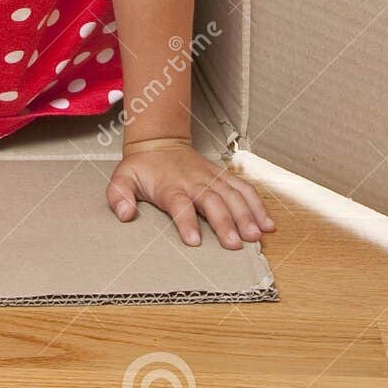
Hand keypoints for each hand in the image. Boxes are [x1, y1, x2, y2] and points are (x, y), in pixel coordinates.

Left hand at [105, 137, 277, 250]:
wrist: (160, 142)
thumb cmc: (142, 168)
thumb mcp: (121, 179)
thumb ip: (119, 196)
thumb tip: (125, 214)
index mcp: (169, 185)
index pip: (179, 203)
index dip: (186, 221)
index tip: (194, 241)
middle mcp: (194, 181)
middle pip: (212, 201)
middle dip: (225, 222)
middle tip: (235, 244)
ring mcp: (211, 178)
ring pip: (232, 195)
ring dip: (246, 215)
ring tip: (256, 237)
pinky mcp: (223, 177)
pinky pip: (244, 189)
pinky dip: (258, 205)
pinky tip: (268, 224)